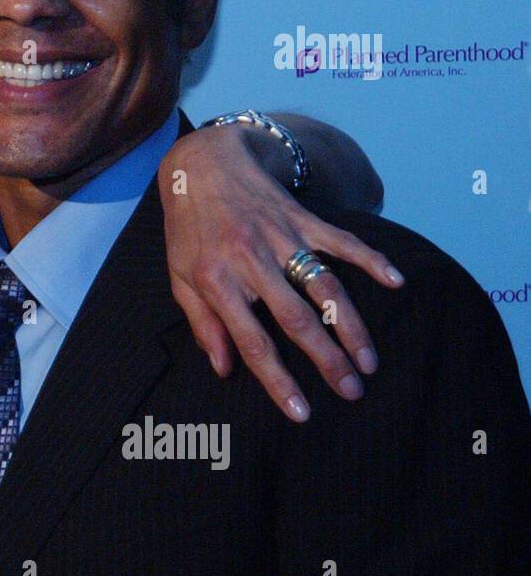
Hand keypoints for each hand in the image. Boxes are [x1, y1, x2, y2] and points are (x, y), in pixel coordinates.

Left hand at [158, 124, 404, 421]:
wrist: (201, 164)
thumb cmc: (187, 228)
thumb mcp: (179, 276)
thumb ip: (201, 323)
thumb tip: (224, 369)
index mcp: (216, 280)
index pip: (252, 340)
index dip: (278, 379)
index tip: (302, 412)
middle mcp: (252, 260)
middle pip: (297, 319)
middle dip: (327, 360)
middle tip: (352, 391)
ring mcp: (281, 237)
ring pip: (324, 286)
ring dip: (351, 325)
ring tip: (369, 360)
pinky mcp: (302, 218)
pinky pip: (342, 241)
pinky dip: (370, 259)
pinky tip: (395, 281)